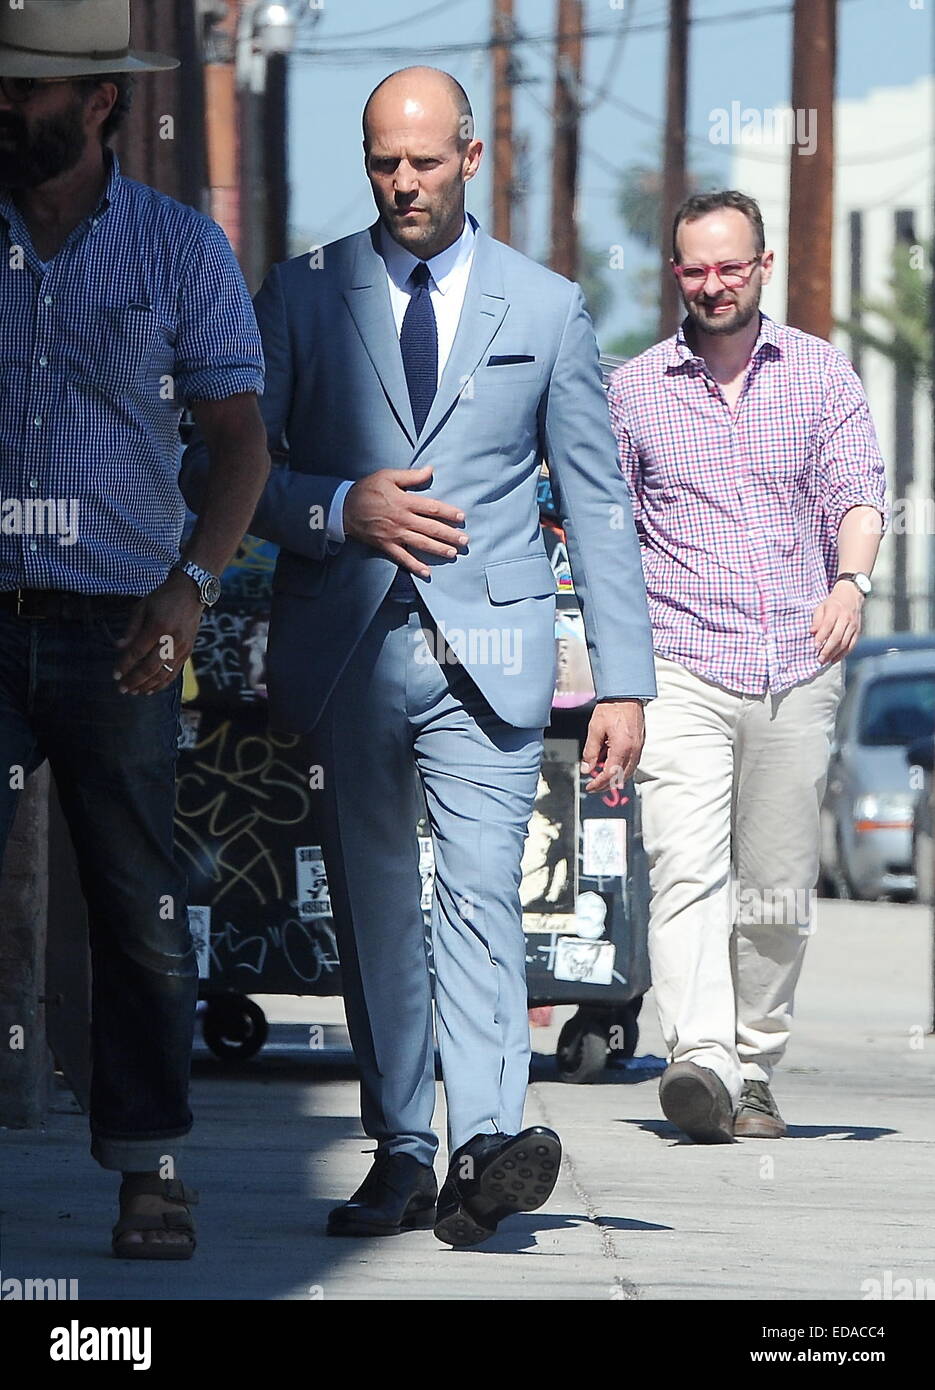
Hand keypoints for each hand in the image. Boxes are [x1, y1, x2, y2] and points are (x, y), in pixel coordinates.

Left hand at [112, 570, 204, 694]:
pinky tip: (151, 689)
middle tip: (122, 689)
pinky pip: (174, 672)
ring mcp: (182, 647)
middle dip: (134, 680)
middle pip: (150, 667)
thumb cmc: (162, 598)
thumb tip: (118, 648)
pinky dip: (162, 683)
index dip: (124, 665)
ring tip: (134, 692)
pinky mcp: (188, 651)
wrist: (191, 592)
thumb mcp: (142, 608)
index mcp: (157, 627)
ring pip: (163, 673)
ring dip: (147, 685)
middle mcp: (171, 640)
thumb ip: (131, 629)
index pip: (137, 652)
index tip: (114, 675)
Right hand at [343, 465, 468, 577]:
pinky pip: (402, 558)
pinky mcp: (386, 545)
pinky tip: (427, 572)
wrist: (344, 508)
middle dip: (450, 535)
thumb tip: (431, 470)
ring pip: (421, 543)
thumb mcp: (388, 476)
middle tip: (465, 540)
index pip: (432, 508)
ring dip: (438, 549)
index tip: (462, 517)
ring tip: (454, 553)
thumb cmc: (367, 489)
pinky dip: (415, 566)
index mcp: (404, 502)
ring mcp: (394, 534)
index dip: (448, 513)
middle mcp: (402, 520)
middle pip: (430, 528)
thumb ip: (411, 476)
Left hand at [581, 699, 644, 793]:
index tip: (590, 787)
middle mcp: (633, 750)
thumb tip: (586, 769)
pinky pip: (632, 762)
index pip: (610, 774)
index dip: (599, 784)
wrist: (626, 694)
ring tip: (600, 774)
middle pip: (621, 777)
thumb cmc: (612, 708)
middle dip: (607, 784)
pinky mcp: (639, 743)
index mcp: (622, 748)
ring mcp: (638, 747)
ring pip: (628, 771)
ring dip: (615, 777)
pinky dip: (621, 767)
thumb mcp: (595, 730)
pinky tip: (610, 762)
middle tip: (594, 786)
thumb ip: (590, 751)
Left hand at [811, 581, 862, 664]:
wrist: (851, 597)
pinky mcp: (858, 631)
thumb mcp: (821, 607)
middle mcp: (846, 618)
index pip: (828, 625)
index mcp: (835, 610)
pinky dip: (843, 654)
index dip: (821, 637)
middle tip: (819, 659)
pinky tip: (834, 659)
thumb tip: (812, 632)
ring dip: (834, 654)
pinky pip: (851, 645)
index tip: (815, 646)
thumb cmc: (832, 604)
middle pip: (837, 636)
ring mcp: (853, 625)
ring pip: (845, 642)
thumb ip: (816, 620)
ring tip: (825, 661)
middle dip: (828, 649)